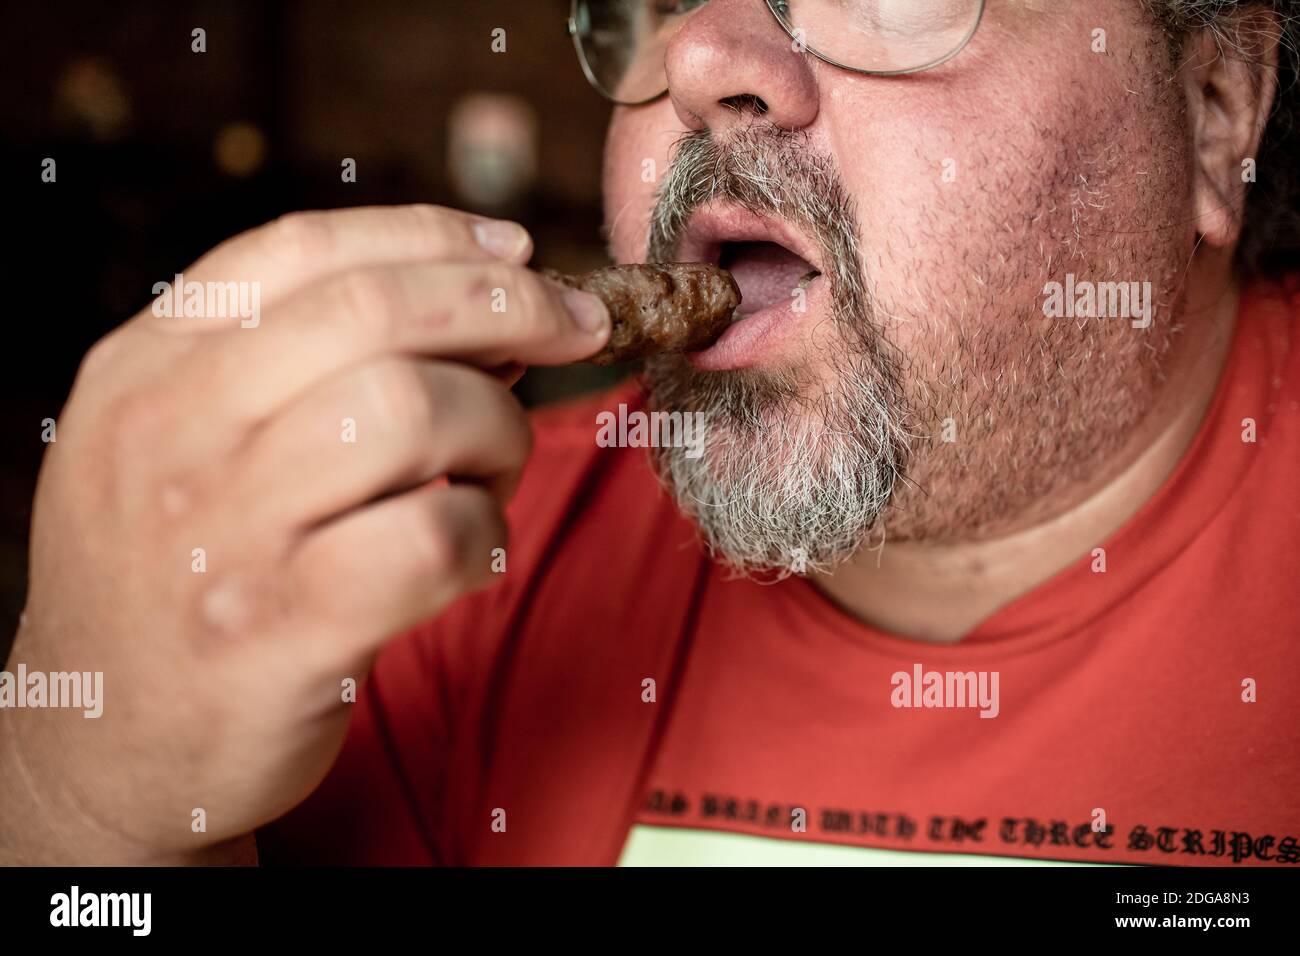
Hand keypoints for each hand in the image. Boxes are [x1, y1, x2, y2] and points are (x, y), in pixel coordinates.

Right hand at [0, 205, 608, 863]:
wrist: (102, 748)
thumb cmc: (176, 578)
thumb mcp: (176, 444)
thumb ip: (284, 364)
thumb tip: (476, 307)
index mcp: (145, 369)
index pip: (303, 250)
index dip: (433, 237)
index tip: (517, 254)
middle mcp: (172, 436)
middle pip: (374, 313)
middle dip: (507, 308)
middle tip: (575, 332)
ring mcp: (223, 536)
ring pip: (415, 412)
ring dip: (498, 430)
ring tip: (492, 469)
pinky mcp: (281, 634)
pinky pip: (434, 538)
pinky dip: (485, 532)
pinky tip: (471, 551)